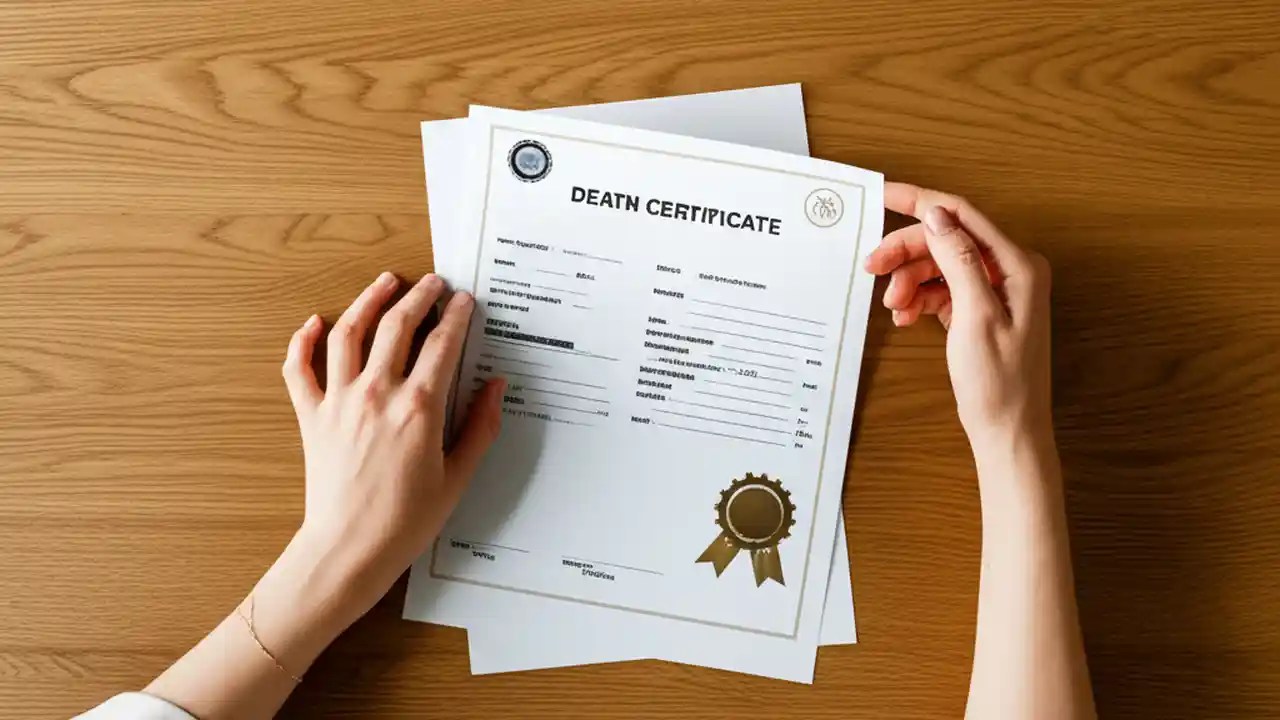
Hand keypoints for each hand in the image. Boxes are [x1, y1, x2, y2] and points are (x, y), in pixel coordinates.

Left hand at [281, 272, 504, 612]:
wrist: (349, 550)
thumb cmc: (406, 522)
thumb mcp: (458, 477)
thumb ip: (480, 427)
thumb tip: (496, 387)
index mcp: (418, 409)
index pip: (442, 344)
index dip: (457, 316)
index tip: (465, 301)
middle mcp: (377, 394)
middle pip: (398, 326)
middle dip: (419, 296)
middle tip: (433, 283)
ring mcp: (340, 402)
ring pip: (349, 332)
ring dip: (369, 301)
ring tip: (386, 283)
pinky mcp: (312, 417)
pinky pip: (299, 369)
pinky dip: (302, 341)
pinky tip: (314, 323)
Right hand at [865, 183, 1053, 456]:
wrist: (1008, 431)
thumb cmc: (999, 383)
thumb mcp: (974, 316)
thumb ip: (957, 260)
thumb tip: (937, 215)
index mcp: (1018, 265)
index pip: (962, 215)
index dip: (919, 201)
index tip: (882, 194)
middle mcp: (1010, 271)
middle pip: (946, 240)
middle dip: (906, 252)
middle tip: (871, 267)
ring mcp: (995, 291)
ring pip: (939, 266)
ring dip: (910, 280)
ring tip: (892, 307)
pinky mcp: (981, 311)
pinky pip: (942, 290)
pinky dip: (919, 299)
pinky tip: (904, 317)